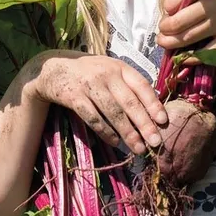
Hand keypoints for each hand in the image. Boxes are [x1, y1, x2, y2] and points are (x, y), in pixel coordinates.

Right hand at [27, 50, 167, 154]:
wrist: (52, 69)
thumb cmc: (88, 72)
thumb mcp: (110, 70)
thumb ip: (128, 84)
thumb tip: (153, 109)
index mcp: (120, 67)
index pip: (142, 85)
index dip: (153, 104)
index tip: (163, 120)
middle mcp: (106, 74)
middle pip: (130, 102)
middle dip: (145, 124)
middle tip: (155, 142)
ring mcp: (90, 85)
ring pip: (113, 113)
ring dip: (128, 133)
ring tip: (139, 148)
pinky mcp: (74, 97)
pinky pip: (94, 118)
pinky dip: (106, 132)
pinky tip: (116, 142)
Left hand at [156, 0, 215, 60]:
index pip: (175, 1)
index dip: (167, 6)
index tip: (167, 9)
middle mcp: (211, 8)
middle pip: (178, 23)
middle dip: (165, 28)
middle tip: (161, 29)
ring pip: (189, 39)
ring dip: (171, 43)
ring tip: (164, 42)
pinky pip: (207, 52)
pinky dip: (193, 57)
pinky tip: (184, 57)